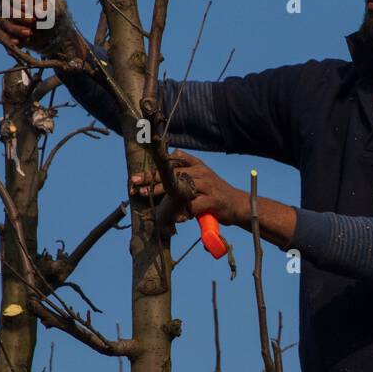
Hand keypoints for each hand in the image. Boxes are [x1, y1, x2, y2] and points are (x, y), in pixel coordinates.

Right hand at [0, 0, 69, 53]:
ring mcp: (4, 18)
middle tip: (33, 21)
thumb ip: (48, 7)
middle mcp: (8, 3)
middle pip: (5, 6)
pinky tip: (18, 43)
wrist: (53, 34)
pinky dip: (9, 40)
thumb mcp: (56, 10)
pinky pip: (1, 36)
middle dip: (19, 15)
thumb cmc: (53, 15)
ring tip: (29, 33)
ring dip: (15, 28)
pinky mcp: (4, 32)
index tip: (28, 6)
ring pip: (2, 22)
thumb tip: (39, 9)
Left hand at [129, 150, 243, 224]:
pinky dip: (180, 211)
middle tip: (134, 183)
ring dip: (160, 190)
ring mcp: (208, 186)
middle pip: (173, 172)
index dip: (153, 168)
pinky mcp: (212, 201)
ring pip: (180, 186)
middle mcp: (202, 172)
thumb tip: (172, 155)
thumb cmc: (216, 192)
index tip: (136, 176)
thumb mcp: (203, 174)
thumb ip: (188, 166)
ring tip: (144, 195)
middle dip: (151, 178)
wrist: (238, 204)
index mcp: (198, 165)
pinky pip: (193, 205)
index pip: (172, 161)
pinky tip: (170, 215)